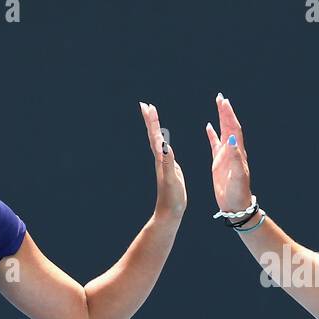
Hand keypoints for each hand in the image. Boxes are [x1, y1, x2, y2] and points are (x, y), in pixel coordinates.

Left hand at [139, 101, 185, 219]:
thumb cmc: (171, 198)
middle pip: (153, 135)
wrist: (169, 212)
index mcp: (161, 159)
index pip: (155, 136)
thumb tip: (165, 146)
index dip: (152, 121)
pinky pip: (165, 150)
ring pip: (157, 141)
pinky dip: (164, 141)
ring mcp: (164, 163)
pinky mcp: (170, 168)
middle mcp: (160, 159)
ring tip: (153, 116)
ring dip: (155, 128)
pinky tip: (164, 140)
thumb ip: (169, 162)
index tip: (148, 106)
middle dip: (150, 120)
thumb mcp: (172, 179)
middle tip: (146, 105)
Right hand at [206, 93, 251, 213]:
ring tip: (217, 105)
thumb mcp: (237, 175)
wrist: (235, 205)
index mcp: (237, 152)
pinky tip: (208, 126)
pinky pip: (215, 143)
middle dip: (225, 111)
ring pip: (223, 132)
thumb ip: (235, 157)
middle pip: (229, 126)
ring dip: (220, 118)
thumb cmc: (237, 192)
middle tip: (220, 97)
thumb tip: (230, 138)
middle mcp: (232, 151)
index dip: (229, 115)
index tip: (223, 102)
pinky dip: (212, 134)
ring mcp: (225, 156)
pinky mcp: (218, 162)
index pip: (233, 128)